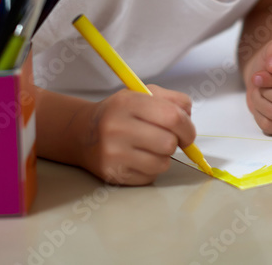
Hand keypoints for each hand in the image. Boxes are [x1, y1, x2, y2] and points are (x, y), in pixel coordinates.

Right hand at [78, 84, 195, 185]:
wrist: (83, 133)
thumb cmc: (120, 113)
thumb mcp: (142, 94)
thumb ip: (171, 100)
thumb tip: (189, 118)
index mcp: (128, 103)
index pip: (172, 117)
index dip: (187, 127)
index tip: (187, 131)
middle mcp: (117, 128)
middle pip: (169, 143)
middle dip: (177, 142)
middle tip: (170, 138)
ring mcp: (114, 154)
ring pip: (162, 163)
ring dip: (163, 156)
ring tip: (150, 147)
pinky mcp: (114, 174)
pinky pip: (150, 177)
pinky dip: (151, 169)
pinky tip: (138, 158)